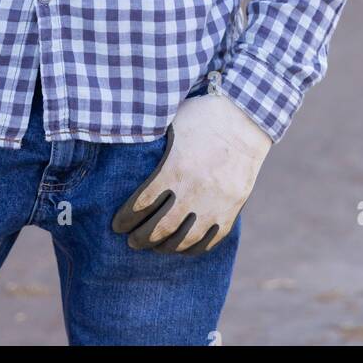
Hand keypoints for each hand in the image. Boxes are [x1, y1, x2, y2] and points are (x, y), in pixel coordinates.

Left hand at [112, 90, 271, 254]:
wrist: (245, 118)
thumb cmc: (203, 115)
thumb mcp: (171, 122)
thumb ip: (151, 140)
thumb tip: (122, 139)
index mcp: (174, 168)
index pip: (142, 204)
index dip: (126, 218)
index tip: (117, 226)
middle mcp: (193, 190)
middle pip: (160, 227)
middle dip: (142, 238)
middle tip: (131, 242)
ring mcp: (215, 203)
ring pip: (185, 238)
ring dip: (166, 246)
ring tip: (156, 247)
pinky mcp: (231, 208)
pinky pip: (211, 238)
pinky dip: (194, 247)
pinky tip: (183, 247)